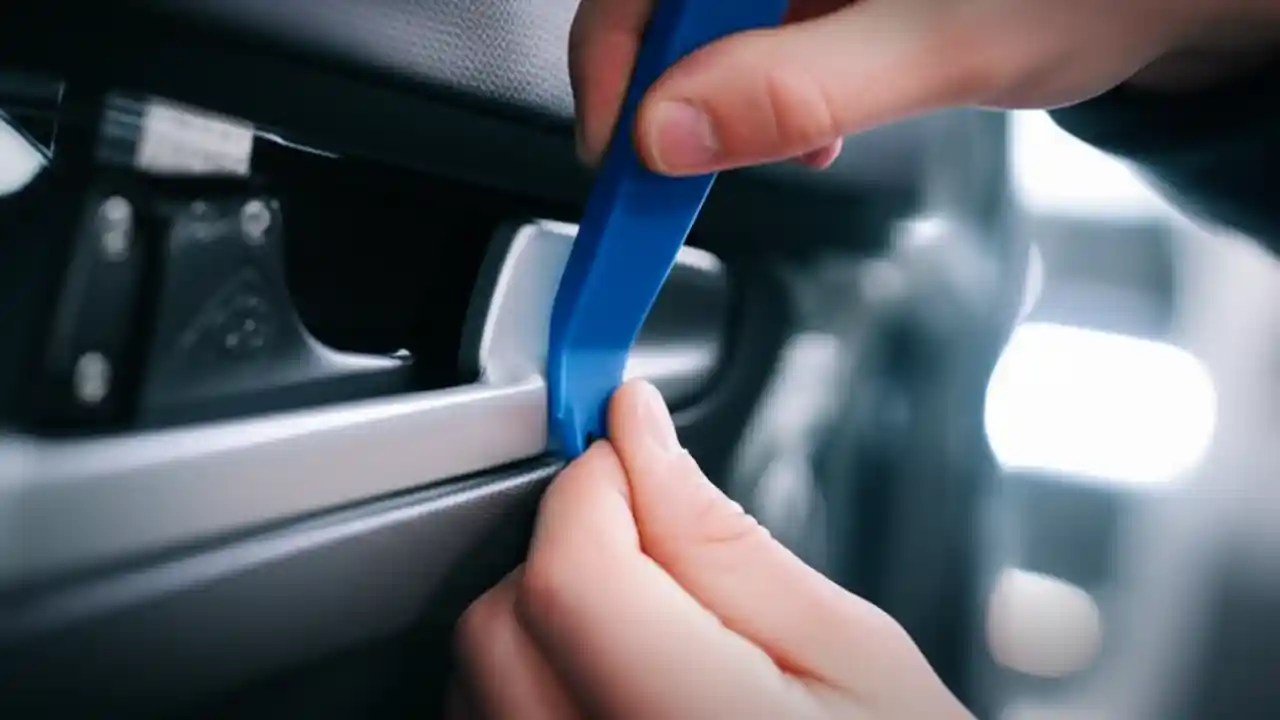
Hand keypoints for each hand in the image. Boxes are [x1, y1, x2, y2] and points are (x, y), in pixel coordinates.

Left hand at [450, 381, 972, 718]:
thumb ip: (727, 543)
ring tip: (648, 633)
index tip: (629, 453)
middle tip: (652, 544)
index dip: (593, 487)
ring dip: (540, 621)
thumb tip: (640, 440)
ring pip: (476, 679)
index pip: (572, 577)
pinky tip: (608, 685)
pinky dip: (525, 685)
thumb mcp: (858, 656)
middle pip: (502, 624)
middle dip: (567, 548)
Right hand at [569, 0, 1279, 173]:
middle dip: (662, 93)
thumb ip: (799, 88)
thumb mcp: (936, 47)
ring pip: (703, 28)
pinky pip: (749, 37)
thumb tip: (673, 134)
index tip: (620, 149)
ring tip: (762, 153)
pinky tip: (805, 128)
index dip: (614, 59)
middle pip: (666, 5)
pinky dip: (756, 94)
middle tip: (670, 173)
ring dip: (710, 104)